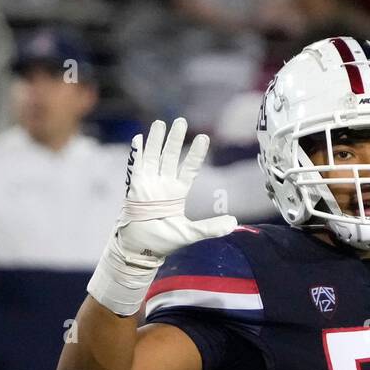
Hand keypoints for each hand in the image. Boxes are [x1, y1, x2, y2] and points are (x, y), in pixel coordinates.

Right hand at [88, 117, 237, 316]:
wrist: (141, 249)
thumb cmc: (163, 241)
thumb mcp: (191, 234)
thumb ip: (211, 228)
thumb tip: (234, 223)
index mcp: (176, 193)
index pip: (188, 169)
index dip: (195, 154)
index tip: (204, 138)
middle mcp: (163, 184)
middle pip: (170, 157)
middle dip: (175, 139)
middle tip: (182, 121)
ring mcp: (148, 184)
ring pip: (153, 156)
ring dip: (156, 140)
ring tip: (160, 123)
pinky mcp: (135, 188)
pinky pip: (136, 166)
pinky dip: (137, 153)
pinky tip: (139, 139)